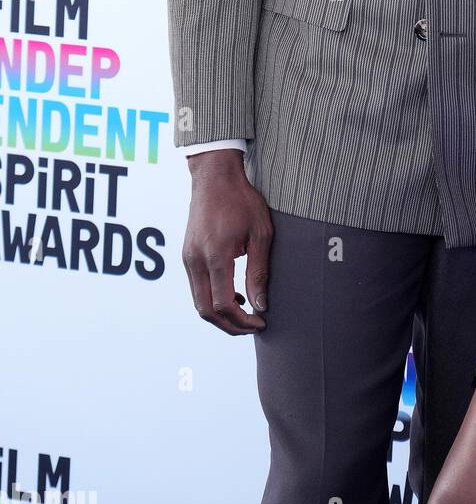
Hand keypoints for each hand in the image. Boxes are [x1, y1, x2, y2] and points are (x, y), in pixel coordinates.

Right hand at [182, 148, 272, 334]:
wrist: (214, 176)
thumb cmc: (242, 200)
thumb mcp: (260, 233)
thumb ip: (259, 271)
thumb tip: (261, 305)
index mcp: (215, 255)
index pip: (223, 304)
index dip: (242, 321)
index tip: (261, 323)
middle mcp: (195, 260)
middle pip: (205, 310)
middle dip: (229, 326)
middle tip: (253, 326)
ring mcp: (187, 258)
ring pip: (198, 301)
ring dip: (220, 314)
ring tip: (246, 313)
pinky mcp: (186, 255)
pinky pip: (196, 287)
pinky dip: (212, 299)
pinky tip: (233, 295)